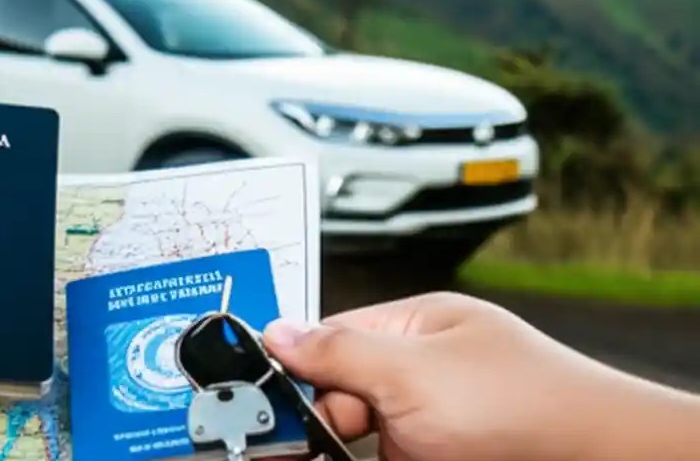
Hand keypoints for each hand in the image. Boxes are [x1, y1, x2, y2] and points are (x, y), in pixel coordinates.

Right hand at [264, 292, 699, 460]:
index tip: (249, 394)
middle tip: (268, 443)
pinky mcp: (437, 459)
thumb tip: (277, 330)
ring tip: (286, 452)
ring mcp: (433, 425)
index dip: (290, 367)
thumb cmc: (525, 403)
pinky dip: (349, 459)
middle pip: (337, 395)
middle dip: (304, 421)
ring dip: (323, 449)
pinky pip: (377, 458)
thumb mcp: (411, 370)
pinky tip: (326, 458)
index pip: (332, 338)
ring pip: (353, 438)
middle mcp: (423, 374)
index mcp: (418, 327)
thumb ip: (337, 350)